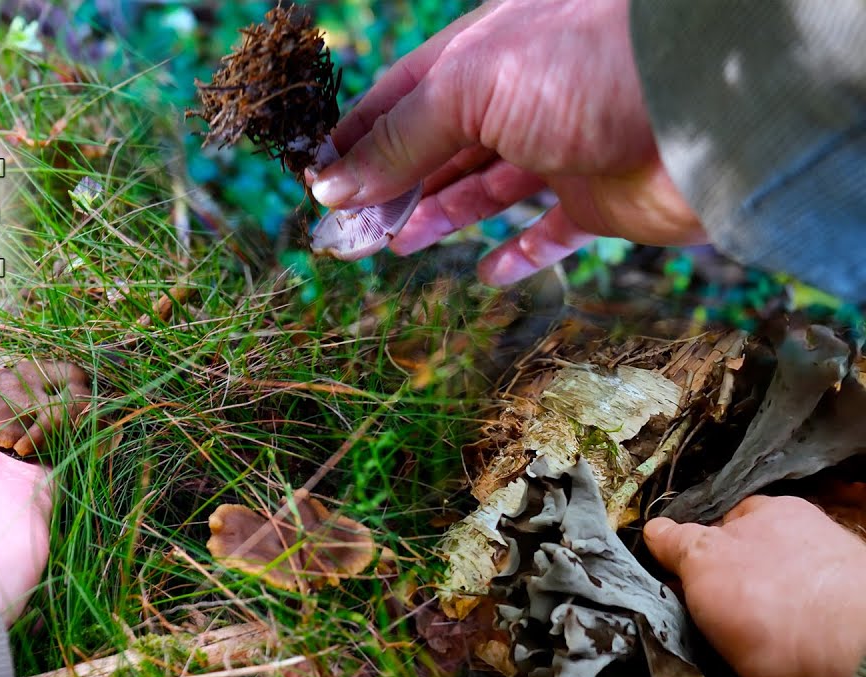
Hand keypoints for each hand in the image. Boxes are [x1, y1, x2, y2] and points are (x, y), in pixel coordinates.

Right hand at [310, 0, 705, 284]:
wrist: (711, 108)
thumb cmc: (590, 68)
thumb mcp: (472, 86)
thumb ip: (400, 136)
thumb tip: (331, 183)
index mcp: (484, 51)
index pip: (402, 96)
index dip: (358, 138)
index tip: (317, 182)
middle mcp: (521, 95)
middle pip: (437, 147)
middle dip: (389, 188)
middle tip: (346, 234)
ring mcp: (562, 147)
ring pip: (484, 189)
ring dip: (439, 218)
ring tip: (397, 247)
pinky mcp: (601, 198)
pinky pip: (549, 232)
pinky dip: (517, 253)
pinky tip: (489, 273)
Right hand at [644, 496, 865, 676]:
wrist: (847, 673)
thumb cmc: (777, 597)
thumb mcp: (705, 555)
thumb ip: (676, 543)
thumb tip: (656, 530)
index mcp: (774, 524)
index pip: (724, 525)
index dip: (691, 549)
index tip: (668, 571)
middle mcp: (791, 573)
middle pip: (722, 593)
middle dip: (695, 621)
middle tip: (681, 628)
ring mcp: (798, 625)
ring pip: (732, 644)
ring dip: (712, 665)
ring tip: (714, 675)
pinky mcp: (801, 671)